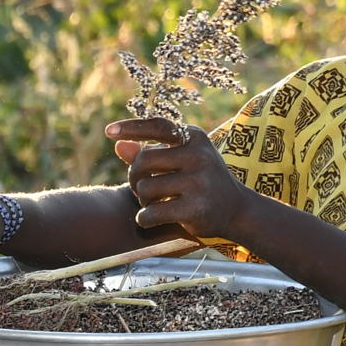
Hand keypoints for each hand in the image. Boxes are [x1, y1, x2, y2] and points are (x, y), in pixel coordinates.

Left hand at [107, 119, 255, 242]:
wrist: (236, 210)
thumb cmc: (200, 181)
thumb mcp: (181, 161)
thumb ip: (150, 153)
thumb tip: (118, 145)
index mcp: (195, 138)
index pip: (158, 126)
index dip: (132, 128)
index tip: (109, 131)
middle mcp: (198, 156)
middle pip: (143, 161)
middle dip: (134, 177)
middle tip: (141, 188)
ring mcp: (199, 182)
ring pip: (145, 188)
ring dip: (142, 200)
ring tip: (154, 203)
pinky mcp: (195, 209)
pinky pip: (151, 213)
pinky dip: (144, 218)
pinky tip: (151, 219)